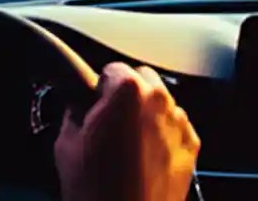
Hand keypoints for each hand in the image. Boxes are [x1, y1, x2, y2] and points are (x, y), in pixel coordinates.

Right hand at [54, 62, 200, 200]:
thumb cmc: (97, 191)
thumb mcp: (66, 145)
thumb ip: (75, 112)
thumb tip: (79, 104)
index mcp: (127, 92)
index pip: (111, 69)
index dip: (99, 88)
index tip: (94, 102)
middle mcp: (159, 100)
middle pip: (141, 79)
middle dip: (126, 95)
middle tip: (109, 122)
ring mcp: (178, 122)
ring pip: (160, 102)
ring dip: (145, 114)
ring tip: (126, 144)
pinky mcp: (191, 144)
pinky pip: (174, 126)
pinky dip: (161, 134)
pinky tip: (143, 156)